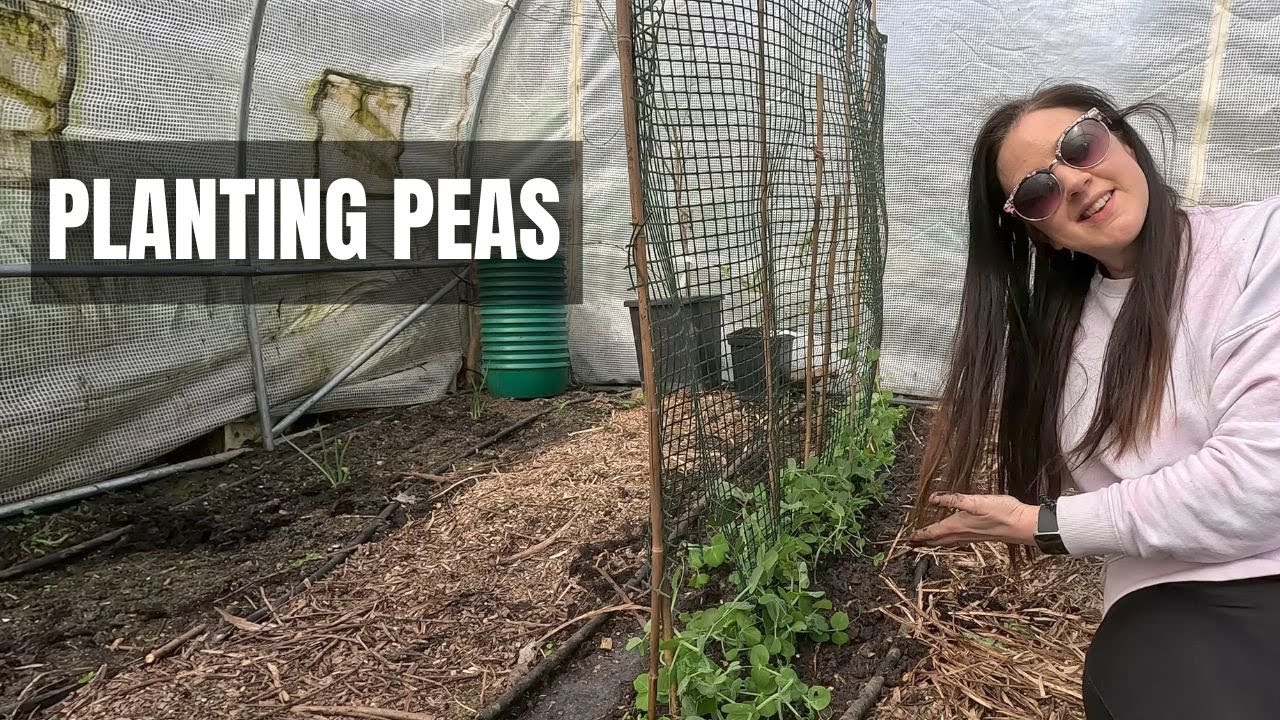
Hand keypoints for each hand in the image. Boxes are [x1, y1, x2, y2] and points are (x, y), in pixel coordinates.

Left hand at [908, 492, 1039, 547]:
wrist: (1022, 525)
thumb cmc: (1001, 512)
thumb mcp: (975, 501)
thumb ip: (952, 499)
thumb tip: (932, 498)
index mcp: (957, 526)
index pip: (933, 532)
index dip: (920, 534)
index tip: (909, 539)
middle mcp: (962, 533)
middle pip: (938, 540)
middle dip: (925, 541)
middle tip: (913, 543)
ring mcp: (972, 536)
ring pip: (948, 541)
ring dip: (936, 541)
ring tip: (928, 541)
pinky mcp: (980, 535)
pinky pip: (958, 540)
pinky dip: (949, 539)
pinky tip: (954, 537)